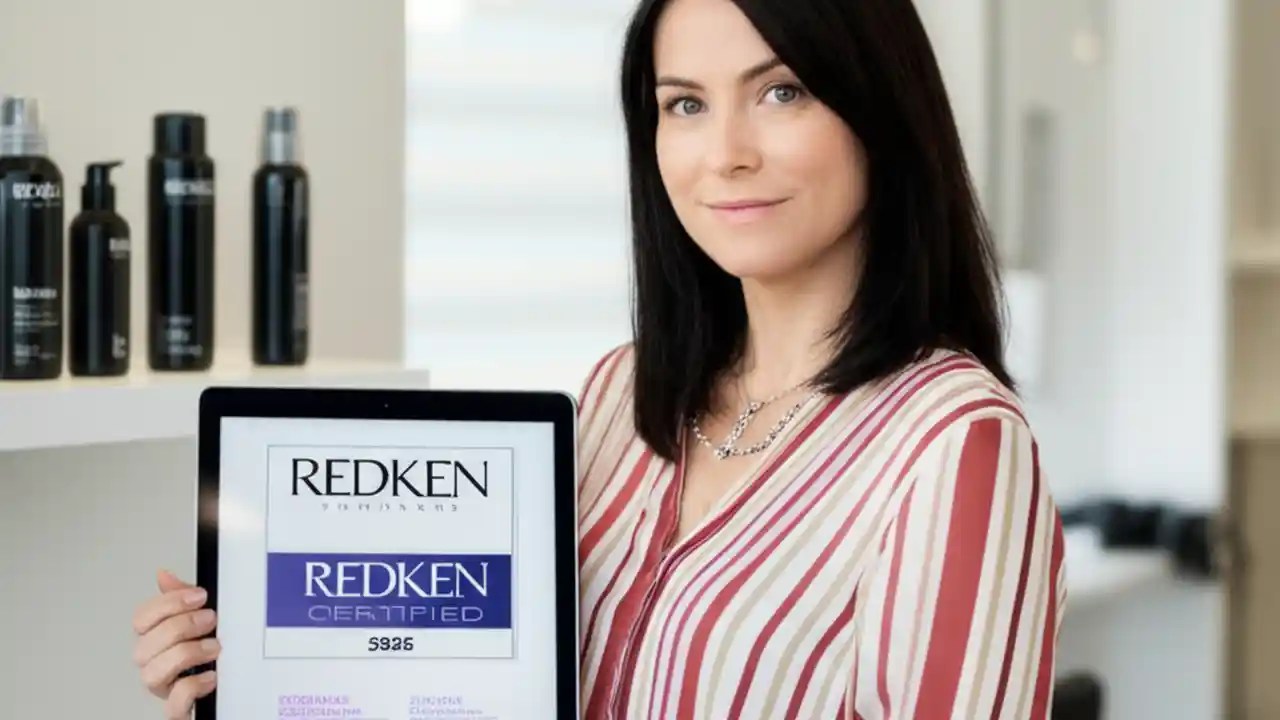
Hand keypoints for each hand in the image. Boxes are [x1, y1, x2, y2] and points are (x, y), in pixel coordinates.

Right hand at [131, 569, 219, 718]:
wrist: (245, 691)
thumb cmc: (224, 654)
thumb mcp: (208, 621)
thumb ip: (187, 599)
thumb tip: (164, 575)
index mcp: (162, 642)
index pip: (142, 621)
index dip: (167, 604)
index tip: (199, 596)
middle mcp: (160, 666)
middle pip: (142, 647)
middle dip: (178, 627)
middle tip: (209, 620)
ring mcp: (169, 690)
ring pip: (150, 675)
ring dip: (184, 654)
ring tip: (214, 648)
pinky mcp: (181, 711)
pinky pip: (173, 706)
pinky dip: (190, 688)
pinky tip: (210, 676)